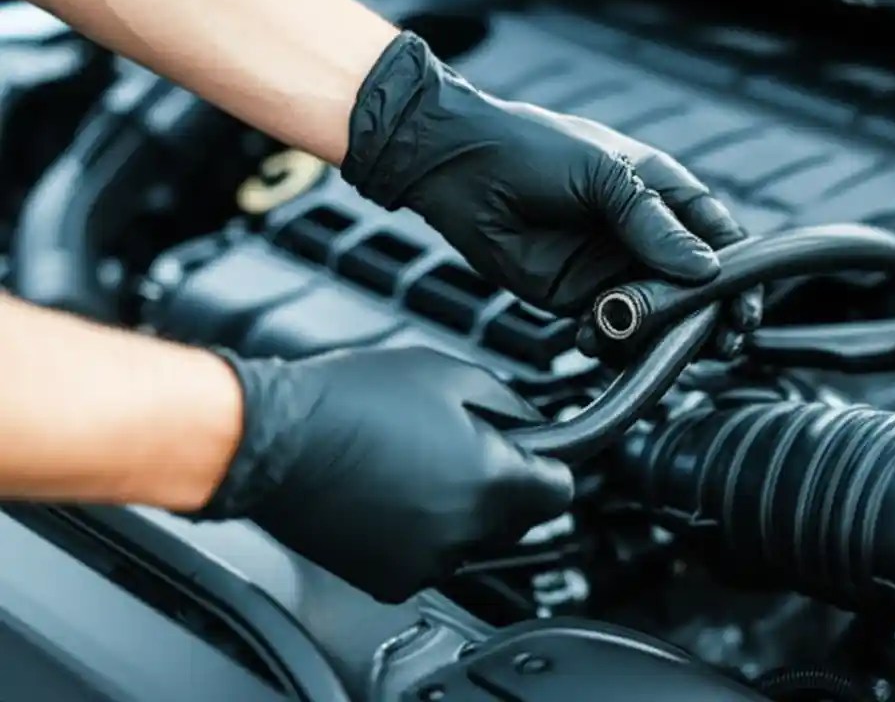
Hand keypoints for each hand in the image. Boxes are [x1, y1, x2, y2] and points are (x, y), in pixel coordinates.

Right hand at [197, 346, 572, 602]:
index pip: (559, 490)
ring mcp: (427, 562)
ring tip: (413, 468)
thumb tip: (536, 424)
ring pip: (471, 541)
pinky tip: (387, 497)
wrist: (275, 438)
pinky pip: (427, 559)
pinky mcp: (389, 581)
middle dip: (501, 486)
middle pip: (518, 518)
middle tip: (458, 447)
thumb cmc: (353, 399)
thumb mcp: (448, 375)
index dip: (547, 465)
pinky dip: (418, 535)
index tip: (532, 454)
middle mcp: (465, 531)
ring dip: (458, 511)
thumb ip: (509, 404)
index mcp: (491, 481)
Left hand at [341, 31, 760, 357]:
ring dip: (657, 338)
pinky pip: (611, 335)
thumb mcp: (604, 176)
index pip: (721, 241)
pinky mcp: (579, 300)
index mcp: (663, 194)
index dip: (739, 277)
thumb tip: (707, 270)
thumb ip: (653, 223)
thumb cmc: (533, 151)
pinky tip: (592, 336)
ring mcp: (614, 271)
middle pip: (697, 290)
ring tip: (641, 338)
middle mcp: (645, 237)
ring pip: (658, 319)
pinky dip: (610, 345)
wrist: (460, 171)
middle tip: (714, 345)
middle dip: (707, 320)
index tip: (744, 311)